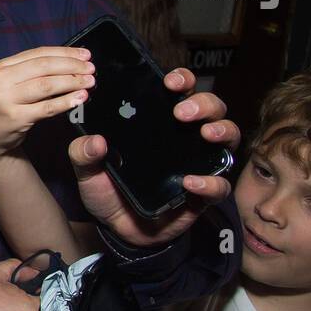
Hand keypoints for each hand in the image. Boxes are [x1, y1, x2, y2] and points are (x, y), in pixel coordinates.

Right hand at [0, 46, 94, 161]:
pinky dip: (66, 102)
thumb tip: (71, 62)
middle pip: (44, 67)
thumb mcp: (13, 83)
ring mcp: (7, 99)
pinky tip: (79, 99)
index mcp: (4, 66)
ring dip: (72, 82)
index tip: (85, 55)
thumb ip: (34, 72)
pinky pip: (46, 108)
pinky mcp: (15, 117)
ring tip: (89, 82)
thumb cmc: (6, 105)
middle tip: (91, 69)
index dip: (65, 53)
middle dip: (72, 66)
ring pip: (46, 85)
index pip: (40, 53)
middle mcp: (3, 79)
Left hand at [69, 67, 239, 246]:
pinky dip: (210, 182)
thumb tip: (93, 141)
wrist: (120, 230)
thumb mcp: (88, 171)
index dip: (181, 80)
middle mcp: (186, 137)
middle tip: (181, 112)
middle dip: (202, 103)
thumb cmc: (109, 191)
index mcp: (160, 123)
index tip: (170, 82)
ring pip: (227, 137)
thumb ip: (83, 155)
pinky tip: (190, 182)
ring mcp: (199, 163)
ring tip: (205, 133)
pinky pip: (219, 185)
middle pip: (211, 108)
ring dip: (221, 130)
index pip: (180, 91)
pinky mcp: (203, 194)